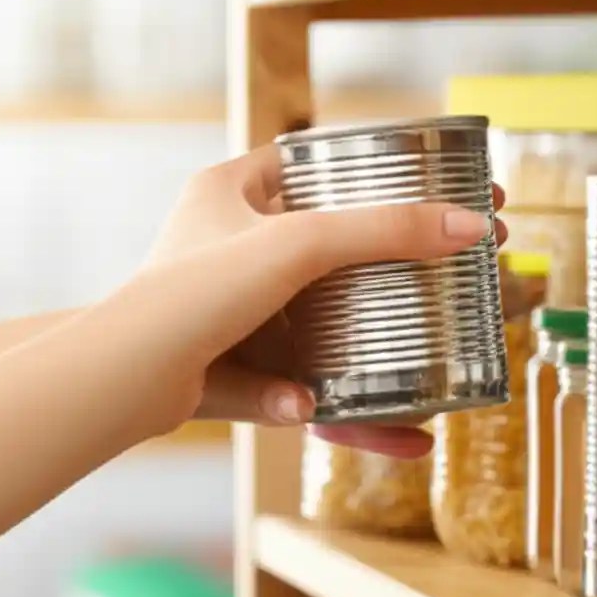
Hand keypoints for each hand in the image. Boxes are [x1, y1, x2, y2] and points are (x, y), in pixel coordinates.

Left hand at [123, 144, 507, 455]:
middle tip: (446, 263)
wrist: (127, 379)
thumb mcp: (298, 243)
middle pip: (324, 246)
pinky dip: (349, 406)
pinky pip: (305, 384)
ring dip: (373, 342)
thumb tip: (469, 225)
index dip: (369, 168)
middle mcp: (228, 248)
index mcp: (228, 192)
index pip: (308, 162)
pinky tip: (403, 435)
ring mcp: (230, 313)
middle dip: (385, 263)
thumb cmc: (193, 292)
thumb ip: (383, 229)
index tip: (428, 180)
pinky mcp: (233, 368)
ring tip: (435, 356)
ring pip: (319, 323)